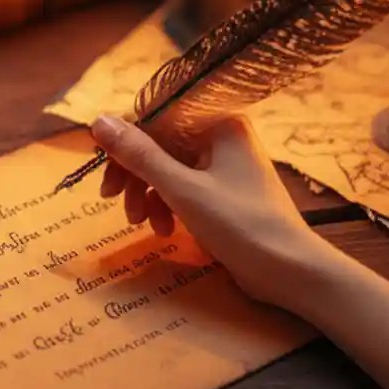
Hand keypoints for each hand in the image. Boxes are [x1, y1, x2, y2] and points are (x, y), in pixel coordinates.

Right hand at [90, 114, 343, 310]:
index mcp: (217, 122)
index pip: (155, 118)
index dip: (124, 142)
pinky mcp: (223, 190)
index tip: (104, 172)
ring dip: (148, 194)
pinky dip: (167, 205)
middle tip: (114, 201)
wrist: (291, 270)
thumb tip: (97, 121)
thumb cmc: (241, 225)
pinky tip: (165, 229)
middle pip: (159, 143)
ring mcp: (224, 163)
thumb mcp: (183, 190)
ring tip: (143, 224)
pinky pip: (183, 186)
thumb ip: (139, 155)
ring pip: (167, 167)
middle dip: (135, 174)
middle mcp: (221, 135)